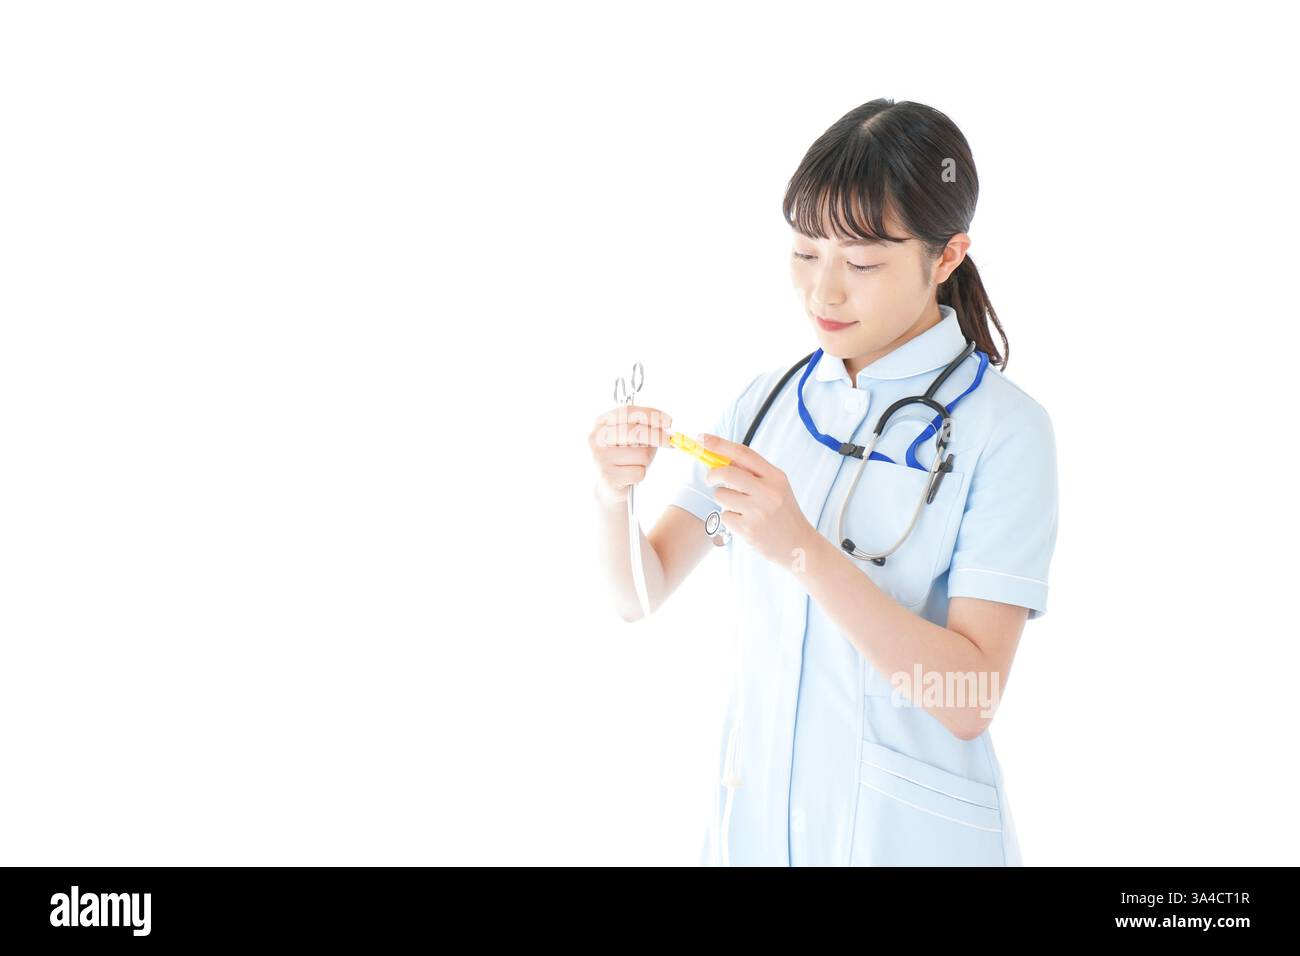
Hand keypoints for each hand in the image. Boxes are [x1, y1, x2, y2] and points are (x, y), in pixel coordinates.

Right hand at [588, 405, 673, 505]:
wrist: (608, 485)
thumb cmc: (623, 458)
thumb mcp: (632, 438)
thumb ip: (645, 428)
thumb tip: (666, 428)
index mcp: (601, 423)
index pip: (628, 412)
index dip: (651, 415)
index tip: (668, 421)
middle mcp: (597, 438)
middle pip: (636, 432)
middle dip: (658, 437)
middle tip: (669, 441)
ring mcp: (601, 458)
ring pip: (642, 454)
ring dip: (646, 460)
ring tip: (636, 463)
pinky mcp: (608, 476)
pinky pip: (639, 472)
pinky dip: (640, 474)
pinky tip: (631, 475)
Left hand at [698, 433, 817, 565]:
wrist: (798, 544)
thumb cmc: (782, 512)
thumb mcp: (776, 486)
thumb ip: (752, 473)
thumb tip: (720, 459)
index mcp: (775, 477)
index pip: (743, 453)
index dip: (719, 444)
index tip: (701, 438)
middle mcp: (768, 492)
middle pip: (727, 473)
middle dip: (712, 474)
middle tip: (709, 479)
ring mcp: (758, 511)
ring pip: (721, 496)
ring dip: (723, 500)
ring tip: (739, 507)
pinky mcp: (748, 529)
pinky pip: (724, 515)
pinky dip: (729, 517)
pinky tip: (745, 522)